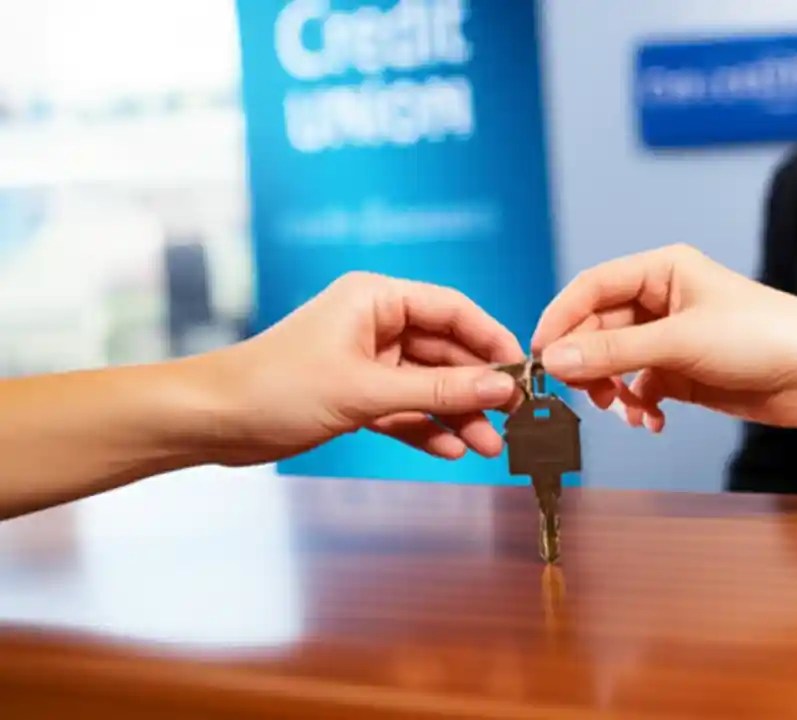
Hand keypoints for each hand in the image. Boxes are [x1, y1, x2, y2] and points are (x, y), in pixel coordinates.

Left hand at [199, 272, 524, 465]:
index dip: (492, 340)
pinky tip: (451, 451)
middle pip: (447, 352)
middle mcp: (375, 324)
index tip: (523, 373)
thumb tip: (500, 389)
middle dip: (477, 391)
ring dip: (458, 416)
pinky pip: (407, 409)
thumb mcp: (366, 390)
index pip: (453, 310)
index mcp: (375, 298)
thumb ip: (437, 391)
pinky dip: (428, 429)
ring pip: (430, 386)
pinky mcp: (357, 395)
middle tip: (512, 421)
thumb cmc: (275, 387)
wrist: (213, 422)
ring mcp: (367, 361)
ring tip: (488, 448)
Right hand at [530, 244, 796, 431]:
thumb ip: (613, 352)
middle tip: (581, 395)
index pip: (591, 288)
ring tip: (624, 411)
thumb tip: (552, 359)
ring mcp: (670, 338)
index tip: (538, 356)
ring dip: (612, 390)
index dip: (560, 319)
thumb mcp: (679, 342)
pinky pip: (639, 388)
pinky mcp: (682, 373)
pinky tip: (651, 422)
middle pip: (597, 330)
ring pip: (615, 363)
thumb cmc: (762, 336)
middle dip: (587, 365)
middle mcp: (661, 300)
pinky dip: (638, 407)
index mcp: (661, 270)